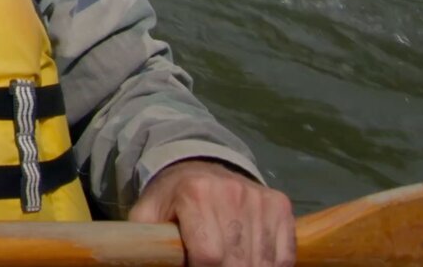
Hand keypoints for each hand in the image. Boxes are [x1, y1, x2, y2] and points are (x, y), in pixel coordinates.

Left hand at [130, 159, 294, 265]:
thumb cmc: (170, 199)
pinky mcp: (280, 204)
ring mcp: (259, 198)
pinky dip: (270, 265)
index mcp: (195, 193)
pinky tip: (249, 261)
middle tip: (209, 265)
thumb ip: (145, 241)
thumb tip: (139, 258)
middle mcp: (231, 193)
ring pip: (263, 261)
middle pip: (237, 262)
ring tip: (227, 263)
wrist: (199, 167)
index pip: (209, 255)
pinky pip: (284, 255)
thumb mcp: (147, 216)